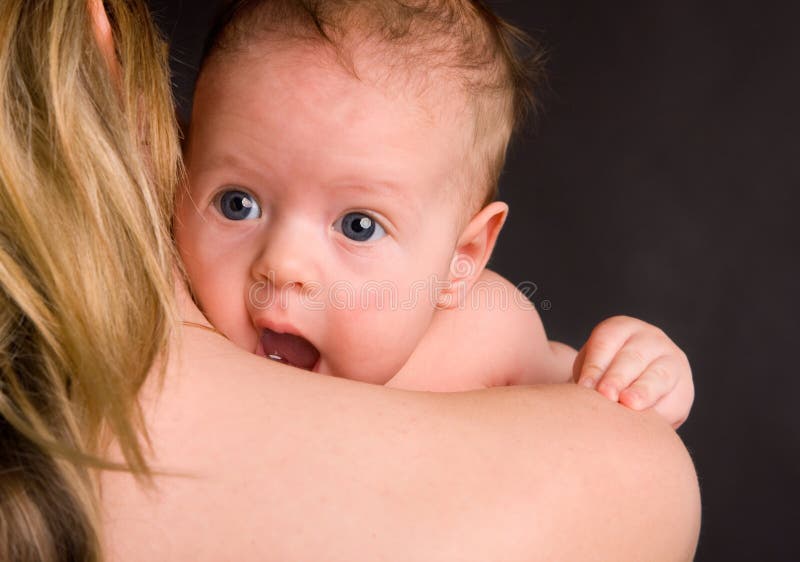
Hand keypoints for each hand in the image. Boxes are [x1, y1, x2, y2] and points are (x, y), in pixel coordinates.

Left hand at [572, 316, 693, 428]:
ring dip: (643, 391)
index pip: (606, 341)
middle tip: (605, 394)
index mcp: (622, 329)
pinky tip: (646, 422)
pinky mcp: (684, 389)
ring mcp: (671, 361)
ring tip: (629, 404)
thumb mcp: (593, 368)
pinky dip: (659, 412)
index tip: (584, 387)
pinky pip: (673, 401)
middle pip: (632, 358)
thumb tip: (585, 394)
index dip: (595, 365)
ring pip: (658, 376)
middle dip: (617, 377)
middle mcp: (650, 339)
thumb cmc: (603, 375)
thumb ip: (590, 377)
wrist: (635, 389)